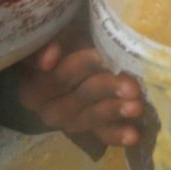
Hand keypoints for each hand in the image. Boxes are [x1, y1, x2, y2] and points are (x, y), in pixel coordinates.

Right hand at [18, 42, 143, 147]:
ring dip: (114, 112)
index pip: (55, 79)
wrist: (80, 52)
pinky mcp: (90, 129)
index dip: (77, 67)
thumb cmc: (69, 38)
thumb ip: (54, 42)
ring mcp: (70, 121)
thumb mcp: (61, 33)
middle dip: (105, 90)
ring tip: (137, 107)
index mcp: (33, 87)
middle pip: (76, 100)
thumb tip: (49, 58)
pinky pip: (101, 135)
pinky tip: (134, 135)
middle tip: (131, 86)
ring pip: (90, 119)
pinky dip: (117, 134)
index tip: (99, 56)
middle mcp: (47, 109)